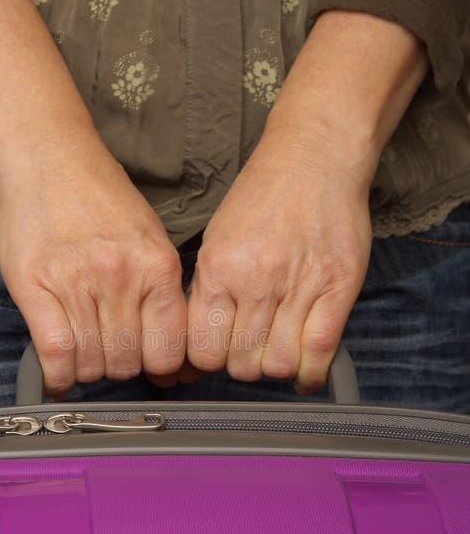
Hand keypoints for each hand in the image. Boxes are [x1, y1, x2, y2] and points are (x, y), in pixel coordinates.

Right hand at [0, 134, 186, 396]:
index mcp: (157, 267)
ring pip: (91, 363)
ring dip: (87, 371)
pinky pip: (54, 353)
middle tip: (109, 356)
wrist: (47, 157)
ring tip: (82, 356)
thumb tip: (172, 365)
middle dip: (119, 369)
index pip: (168, 350)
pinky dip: (57, 377)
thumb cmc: (100, 199)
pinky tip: (58, 379)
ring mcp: (76, 282)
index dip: (158, 368)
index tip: (147, 366)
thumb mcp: (149, 239)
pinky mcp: (35, 286)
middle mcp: (121, 277)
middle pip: (127, 361)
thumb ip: (161, 297)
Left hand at [187, 9, 426, 392]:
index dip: (210, 361)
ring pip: (278, 365)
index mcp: (217, 269)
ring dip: (276, 369)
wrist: (314, 158)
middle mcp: (254, 281)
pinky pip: (319, 352)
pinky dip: (310, 375)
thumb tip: (196, 349)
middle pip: (240, 364)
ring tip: (279, 353)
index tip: (220, 353)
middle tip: (252, 351)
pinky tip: (306, 374)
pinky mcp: (338, 288)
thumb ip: (206, 293)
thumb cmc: (263, 198)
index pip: (203, 350)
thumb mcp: (217, 240)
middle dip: (243, 366)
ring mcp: (298, 286)